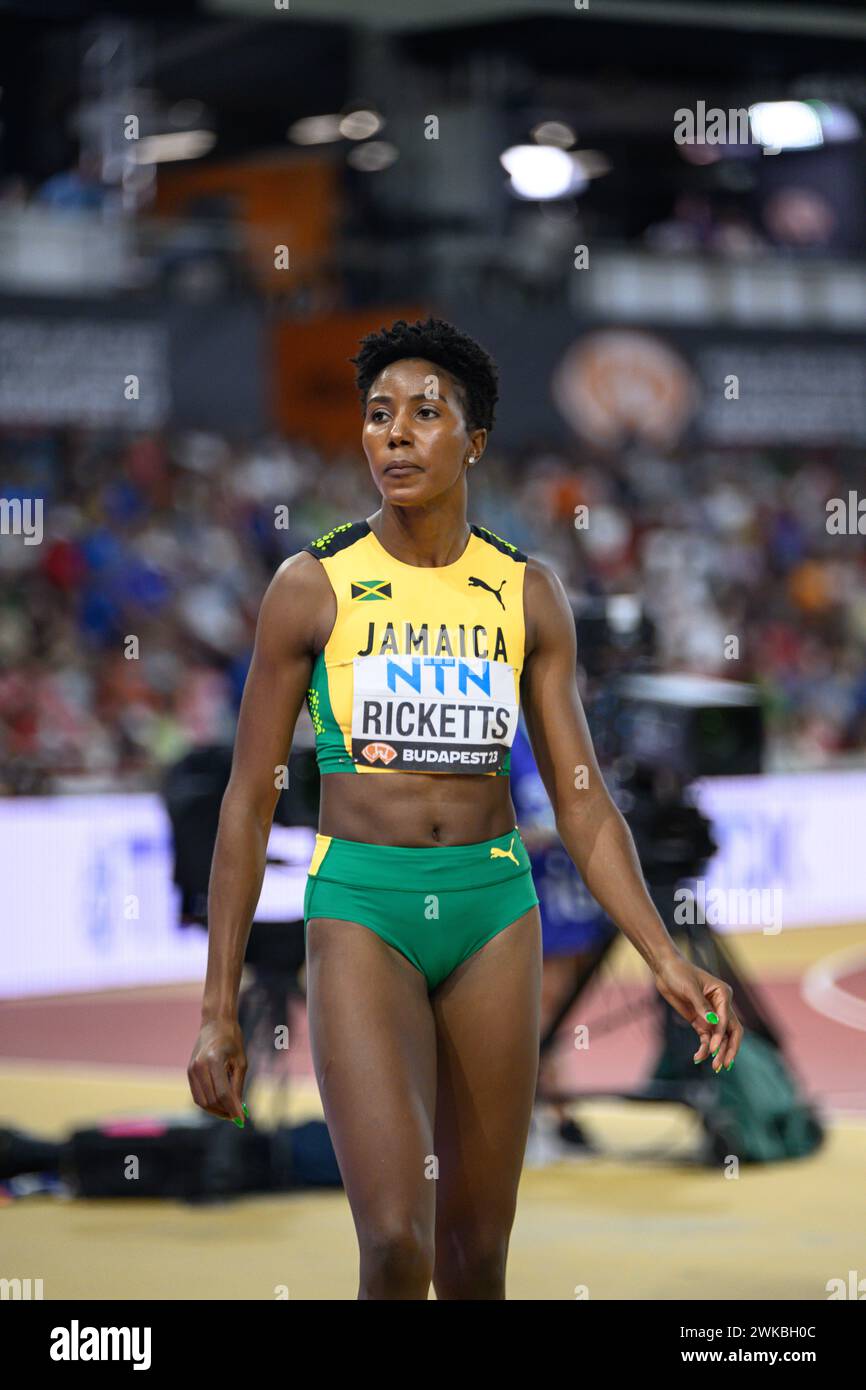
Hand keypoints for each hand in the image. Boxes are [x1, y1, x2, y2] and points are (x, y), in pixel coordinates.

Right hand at [187, 1017, 247, 1121]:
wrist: (215, 1023)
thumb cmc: (232, 1040)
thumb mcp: (240, 1062)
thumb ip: (238, 1085)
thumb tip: (239, 1108)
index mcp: (214, 1060)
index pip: (223, 1093)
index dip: (232, 1108)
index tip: (242, 1119)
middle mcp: (199, 1066)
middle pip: (211, 1100)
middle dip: (224, 1111)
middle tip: (237, 1116)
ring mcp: (191, 1069)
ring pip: (202, 1101)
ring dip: (215, 1110)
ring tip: (229, 1111)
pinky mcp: (189, 1072)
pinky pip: (197, 1095)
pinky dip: (208, 1103)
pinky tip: (220, 1104)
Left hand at [652, 954, 742, 1070]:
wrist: (665, 970)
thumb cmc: (679, 973)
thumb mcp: (689, 988)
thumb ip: (701, 1006)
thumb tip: (713, 1023)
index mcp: (724, 994)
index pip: (728, 1019)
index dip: (722, 1034)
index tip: (714, 1047)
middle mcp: (721, 1006)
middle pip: (731, 1031)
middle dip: (729, 1048)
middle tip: (723, 1065)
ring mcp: (711, 1015)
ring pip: (720, 1037)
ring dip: (718, 1052)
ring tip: (714, 1067)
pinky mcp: (700, 1021)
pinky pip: (706, 1038)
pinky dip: (704, 1048)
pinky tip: (698, 1057)